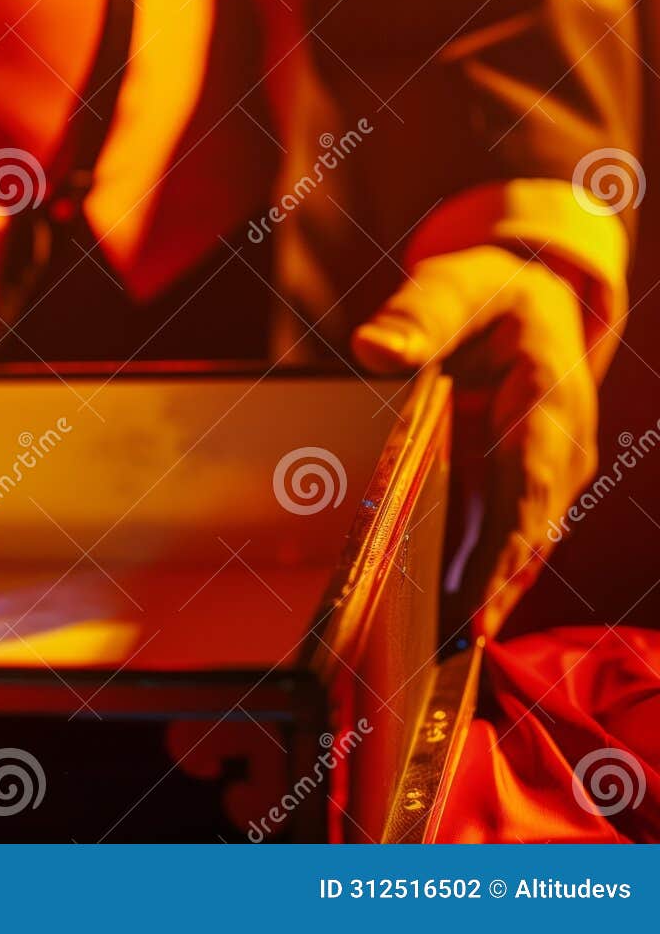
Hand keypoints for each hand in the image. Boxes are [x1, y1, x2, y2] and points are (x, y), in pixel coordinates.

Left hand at [351, 246, 599, 638]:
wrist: (531, 294)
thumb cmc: (488, 291)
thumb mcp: (454, 288)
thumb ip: (419, 316)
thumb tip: (376, 345)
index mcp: (551, 396)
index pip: (530, 485)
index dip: (507, 552)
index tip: (481, 607)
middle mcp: (564, 442)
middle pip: (532, 529)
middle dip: (498, 592)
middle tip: (453, 648)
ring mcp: (553, 467)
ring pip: (526, 542)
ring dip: (493, 595)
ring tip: (448, 650)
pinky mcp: (532, 482)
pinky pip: (511, 535)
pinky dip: (487, 576)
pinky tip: (451, 618)